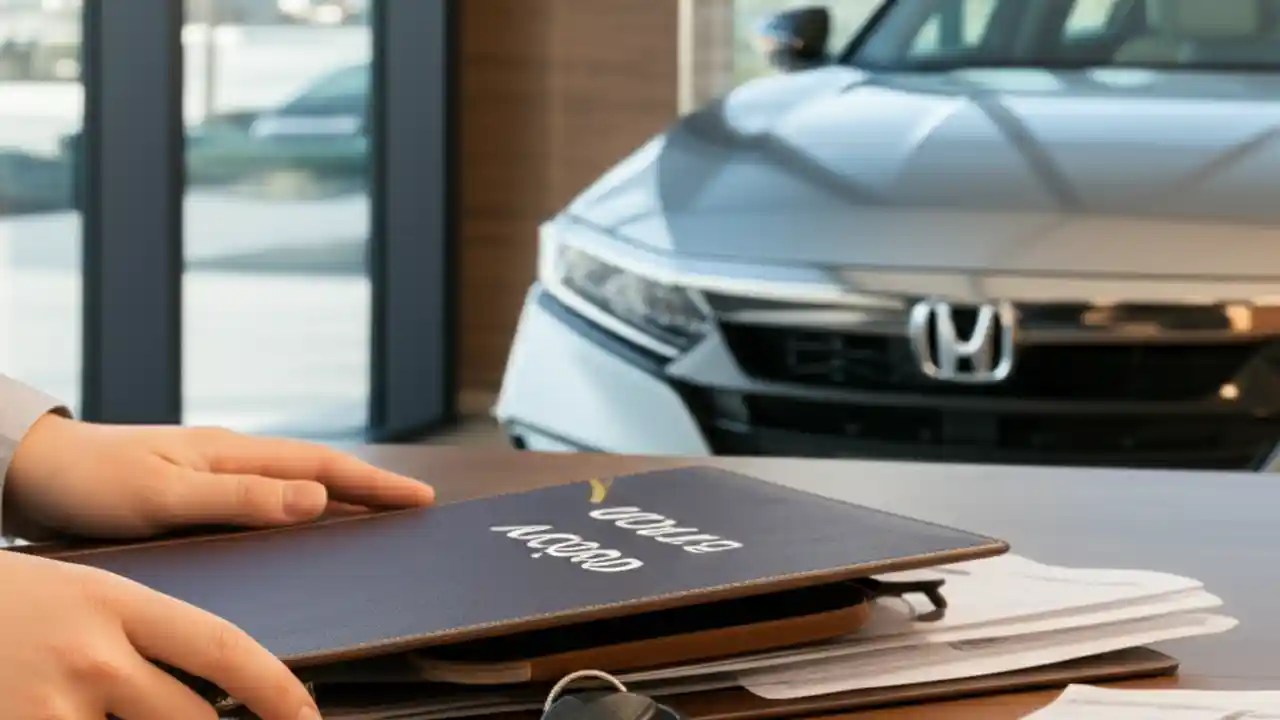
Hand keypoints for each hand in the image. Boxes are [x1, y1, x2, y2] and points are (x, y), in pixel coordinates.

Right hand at [0, 549, 320, 719]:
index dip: (277, 690)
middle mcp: (91, 656)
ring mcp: (48, 706)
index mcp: (115, 603)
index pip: (224, 648)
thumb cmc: (4, 602)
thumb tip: (215, 689)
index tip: (309, 718)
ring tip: (120, 712)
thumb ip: (143, 639)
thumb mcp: (79, 594)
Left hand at [3, 413, 434, 539]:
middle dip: (370, 486)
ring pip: (293, 484)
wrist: (31, 471)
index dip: (374, 484)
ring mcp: (212, 472)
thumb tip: (318, 499)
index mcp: (231, 453)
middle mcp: (229, 458)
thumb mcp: (163, 495)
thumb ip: (239, 499)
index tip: (421, 499)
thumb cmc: (89, 484)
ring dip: (339, 497)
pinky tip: (301, 527)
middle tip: (414, 506)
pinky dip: (299, 509)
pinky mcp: (193, 491)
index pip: (321, 467)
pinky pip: (265, 499)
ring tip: (375, 516)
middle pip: (317, 471)